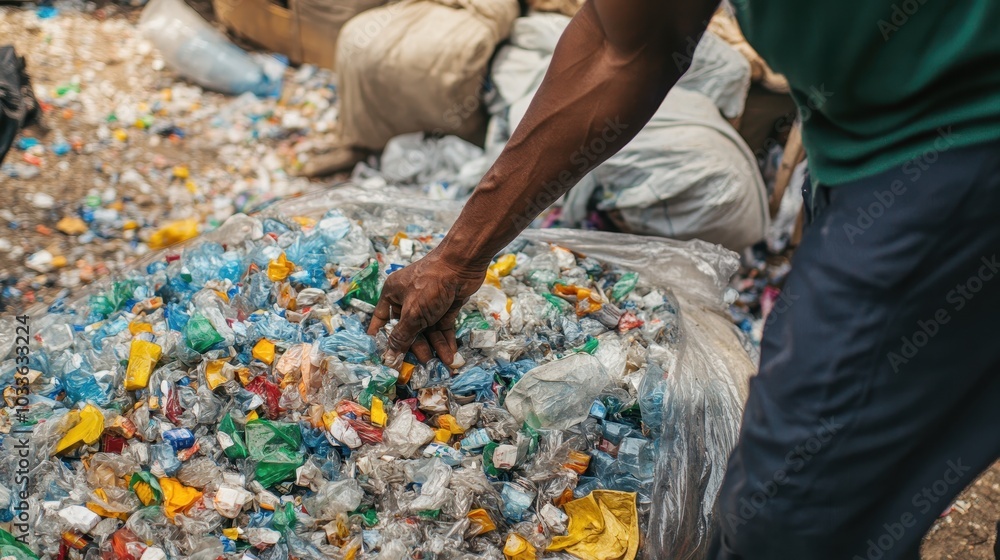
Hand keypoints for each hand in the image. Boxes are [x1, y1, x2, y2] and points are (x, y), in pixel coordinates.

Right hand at [367, 249, 486, 368]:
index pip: (382, 320)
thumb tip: (389, 357)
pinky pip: (442, 327)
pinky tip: (451, 354)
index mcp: (392, 295)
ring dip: (434, 347)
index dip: (381, 337)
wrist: (462, 265)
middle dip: (416, 347)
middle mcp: (408, 299)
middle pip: (408, 329)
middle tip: (423, 364)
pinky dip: (446, 340)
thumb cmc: (430, 284)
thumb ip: (401, 336)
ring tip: (443, 362)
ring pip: (427, 330)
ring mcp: (427, 303)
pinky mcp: (445, 306)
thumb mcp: (413, 313)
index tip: (381, 356)